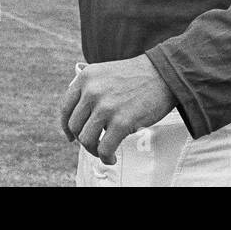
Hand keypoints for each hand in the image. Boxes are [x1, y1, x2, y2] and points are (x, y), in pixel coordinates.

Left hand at [59, 55, 176, 164]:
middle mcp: (91, 91)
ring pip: (86, 139)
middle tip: (95, 144)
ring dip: (93, 150)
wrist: (164, 74)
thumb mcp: (105, 72)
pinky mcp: (122, 121)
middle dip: (83, 140)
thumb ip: (90, 87)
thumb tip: (79, 113)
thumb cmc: (137, 76)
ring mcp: (106, 106)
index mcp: (85, 77)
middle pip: (75, 126)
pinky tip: (111, 157)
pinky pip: (104, 148)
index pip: (66, 108)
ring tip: (104, 152)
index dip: (66, 126)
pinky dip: (105, 157)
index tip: (71, 136)